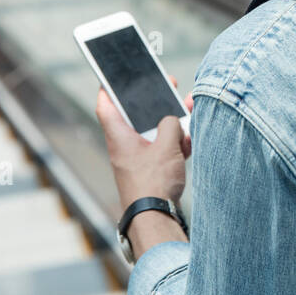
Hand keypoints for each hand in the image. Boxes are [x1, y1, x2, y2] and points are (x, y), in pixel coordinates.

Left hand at [95, 77, 193, 210]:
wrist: (155, 219)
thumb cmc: (153, 183)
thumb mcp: (167, 146)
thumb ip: (171, 124)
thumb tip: (173, 119)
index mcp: (119, 136)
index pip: (106, 105)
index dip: (108, 87)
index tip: (114, 75)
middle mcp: (125, 146)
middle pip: (135, 115)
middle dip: (153, 101)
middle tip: (167, 86)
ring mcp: (137, 159)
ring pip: (153, 131)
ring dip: (170, 123)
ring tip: (188, 111)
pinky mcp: (150, 171)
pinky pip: (161, 148)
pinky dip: (174, 142)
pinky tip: (189, 141)